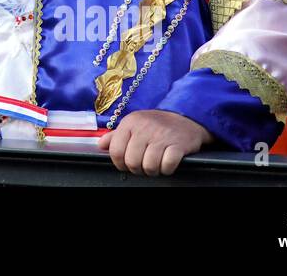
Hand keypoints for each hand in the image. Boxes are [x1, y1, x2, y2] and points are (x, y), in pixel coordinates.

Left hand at [97, 109, 211, 175]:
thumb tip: (101, 145)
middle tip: (143, 165)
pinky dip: (167, 169)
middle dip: (137, 169)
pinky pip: (167, 165)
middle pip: (132, 162)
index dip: (120, 163)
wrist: (185, 116)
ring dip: (152, 170)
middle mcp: (144, 128)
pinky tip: (167, 163)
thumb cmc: (156, 123)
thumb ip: (116, 135)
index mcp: (130, 123)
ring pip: (149, 166)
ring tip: (155, 165)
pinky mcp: (178, 144)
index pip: (115, 151)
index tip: (126, 164)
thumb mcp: (134, 124)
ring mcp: (162, 136)